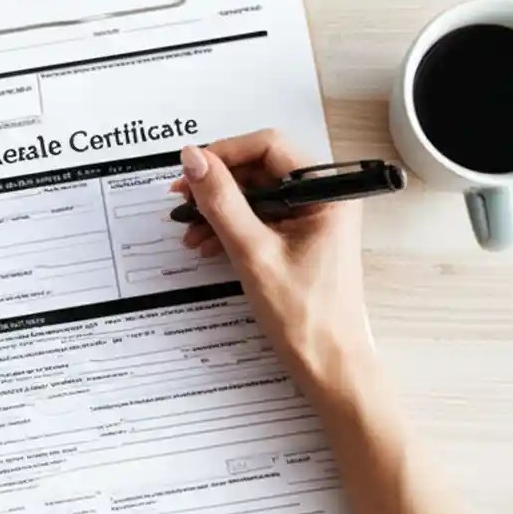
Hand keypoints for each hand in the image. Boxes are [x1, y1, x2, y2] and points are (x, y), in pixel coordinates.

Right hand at [173, 131, 373, 399]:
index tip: (191, 171)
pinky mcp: (300, 239)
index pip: (269, 146)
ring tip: (189, 230)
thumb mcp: (253, 252)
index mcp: (327, 193)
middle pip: (259, 169)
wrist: (330, 366)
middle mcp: (324, 198)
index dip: (225, 153)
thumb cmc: (306, 317)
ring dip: (219, 208)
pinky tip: (206, 244)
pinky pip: (259, 218)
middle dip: (218, 185)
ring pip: (255, 194)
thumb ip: (221, 201)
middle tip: (182, 200)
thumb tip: (194, 160)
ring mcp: (312, 219)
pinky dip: (230, 227)